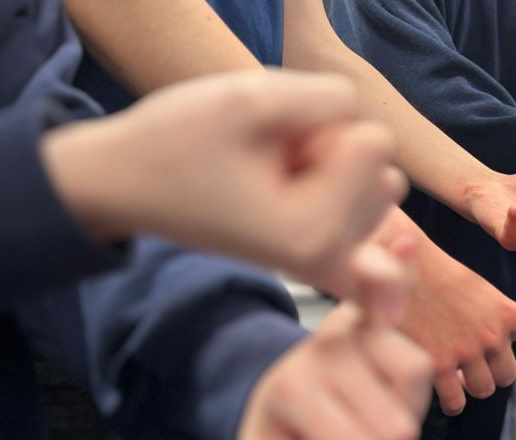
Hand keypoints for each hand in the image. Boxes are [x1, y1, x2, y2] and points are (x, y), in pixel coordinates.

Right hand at [42, 70, 404, 291]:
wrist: (132, 185)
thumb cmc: (179, 143)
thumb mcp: (250, 97)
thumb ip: (328, 99)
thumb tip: (370, 131)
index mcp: (314, 232)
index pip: (375, 142)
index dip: (322, 128)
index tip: (268, 149)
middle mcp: (331, 260)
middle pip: (384, 169)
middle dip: (335, 153)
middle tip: (270, 165)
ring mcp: (330, 266)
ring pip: (382, 186)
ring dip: (337, 171)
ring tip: (276, 178)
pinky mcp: (327, 261)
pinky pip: (376, 219)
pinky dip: (356, 202)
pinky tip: (320, 201)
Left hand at [235, 238, 431, 439]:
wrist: (270, 388)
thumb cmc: (278, 436)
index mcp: (293, 392)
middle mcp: (322, 350)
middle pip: (398, 425)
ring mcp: (349, 325)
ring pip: (419, 376)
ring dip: (411, 413)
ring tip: (381, 417)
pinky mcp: (370, 310)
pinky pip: (398, 289)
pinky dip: (402, 279)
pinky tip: (405, 254)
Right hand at [396, 227, 515, 414]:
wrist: (396, 267)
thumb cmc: (436, 279)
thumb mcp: (478, 293)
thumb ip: (497, 323)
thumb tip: (499, 358)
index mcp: (506, 312)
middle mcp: (491, 335)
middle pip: (509, 376)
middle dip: (493, 370)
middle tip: (471, 351)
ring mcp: (466, 353)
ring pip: (484, 390)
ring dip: (471, 383)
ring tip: (450, 357)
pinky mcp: (438, 368)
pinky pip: (458, 402)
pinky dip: (450, 397)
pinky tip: (438, 377)